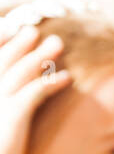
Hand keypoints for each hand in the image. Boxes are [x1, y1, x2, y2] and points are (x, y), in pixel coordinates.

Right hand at [0, 26, 72, 153]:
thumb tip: (26, 92)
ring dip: (40, 56)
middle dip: (20, 44)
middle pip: (4, 62)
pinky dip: (51, 82)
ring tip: (58, 43)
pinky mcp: (13, 114)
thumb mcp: (1, 123)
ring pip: (21, 72)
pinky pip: (35, 92)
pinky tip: (67, 77)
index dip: (1, 44)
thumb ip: (9, 104)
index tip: (13, 30)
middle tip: (36, 31)